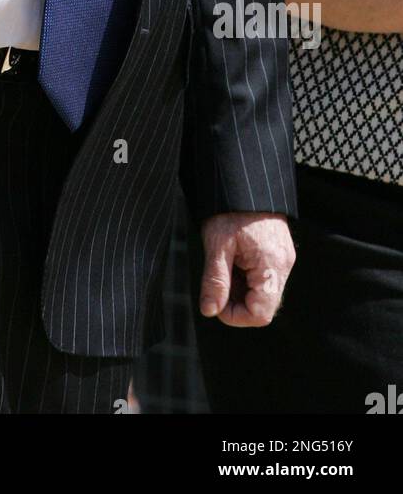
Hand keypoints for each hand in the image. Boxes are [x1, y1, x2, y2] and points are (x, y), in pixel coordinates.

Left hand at [198, 212, 294, 326]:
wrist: (244, 177)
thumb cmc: (229, 208)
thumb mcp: (217, 244)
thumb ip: (215, 280)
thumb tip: (210, 311)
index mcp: (272, 265)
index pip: (261, 314)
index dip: (236, 316)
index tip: (216, 301)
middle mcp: (283, 265)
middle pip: (263, 304)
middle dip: (237, 301)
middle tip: (217, 280)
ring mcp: (283, 257)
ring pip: (263, 291)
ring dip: (240, 288)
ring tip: (223, 264)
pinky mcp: (278, 250)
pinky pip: (264, 275)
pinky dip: (246, 275)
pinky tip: (232, 258)